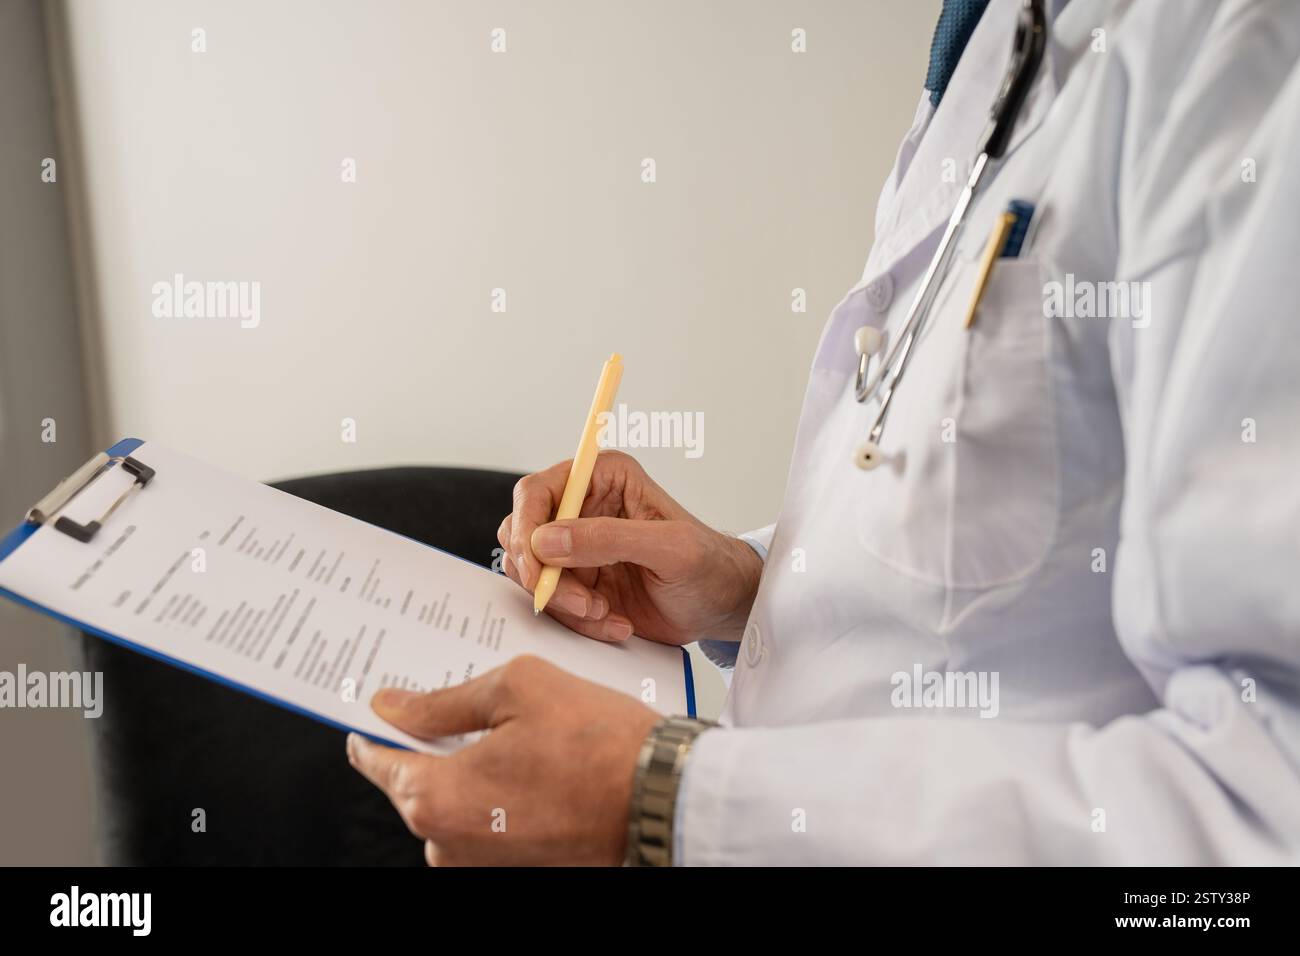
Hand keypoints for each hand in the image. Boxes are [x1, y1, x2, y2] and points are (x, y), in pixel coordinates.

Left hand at [347, 655, 659, 865]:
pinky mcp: (514, 869)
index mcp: (434, 797)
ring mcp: (482, 864)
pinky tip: (532, 759)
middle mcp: (447, 844)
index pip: (375, 760)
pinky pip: (486, 822)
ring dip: (470, 767)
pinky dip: (498, 792)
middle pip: (414, 782)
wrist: (662, 798)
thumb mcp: (515, 688)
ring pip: (453, 803)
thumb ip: (442, 701)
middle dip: (433, 741)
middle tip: (467, 701)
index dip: (374, 725)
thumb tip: (391, 706)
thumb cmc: (595, 741)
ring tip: (514, 728)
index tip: (373, 705)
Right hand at [498, 450, 761, 645]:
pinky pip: (552, 603)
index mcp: (604, 478)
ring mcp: (577, 547)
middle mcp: (583, 507)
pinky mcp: (578, 581)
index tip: (538, 570)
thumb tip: (547, 539)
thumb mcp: (670, 549)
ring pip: (532, 574)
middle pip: (523, 535)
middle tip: (583, 603)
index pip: (536, 492)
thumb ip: (610, 538)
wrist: (722, 605)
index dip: (526, 530)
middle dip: (544, 576)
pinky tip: (615, 623)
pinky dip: (577, 621)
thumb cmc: (710, 566)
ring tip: (606, 613)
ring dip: (564, 603)